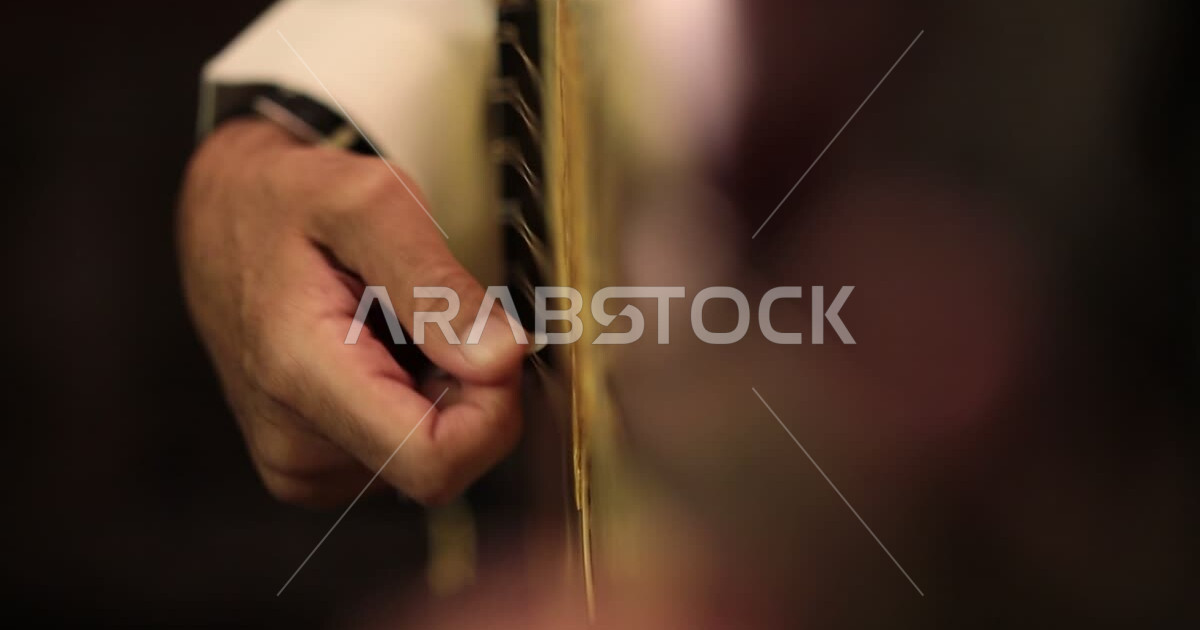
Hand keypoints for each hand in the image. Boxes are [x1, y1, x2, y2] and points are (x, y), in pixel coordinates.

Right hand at [178, 118, 524, 506]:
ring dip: (441, 393)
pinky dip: (418, 402)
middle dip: (469, 394)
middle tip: (439, 317)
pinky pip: (404, 453)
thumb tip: (501, 359)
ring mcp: (301, 465)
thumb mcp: (370, 203)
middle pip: (441, 462)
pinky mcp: (312, 468)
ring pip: (429, 459)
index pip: (433, 462)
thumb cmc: (289, 200)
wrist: (223, 215)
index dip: (491, 411)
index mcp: (299, 378)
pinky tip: (386, 350)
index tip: (495, 347)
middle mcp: (294, 445)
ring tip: (397, 325)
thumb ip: (437, 284)